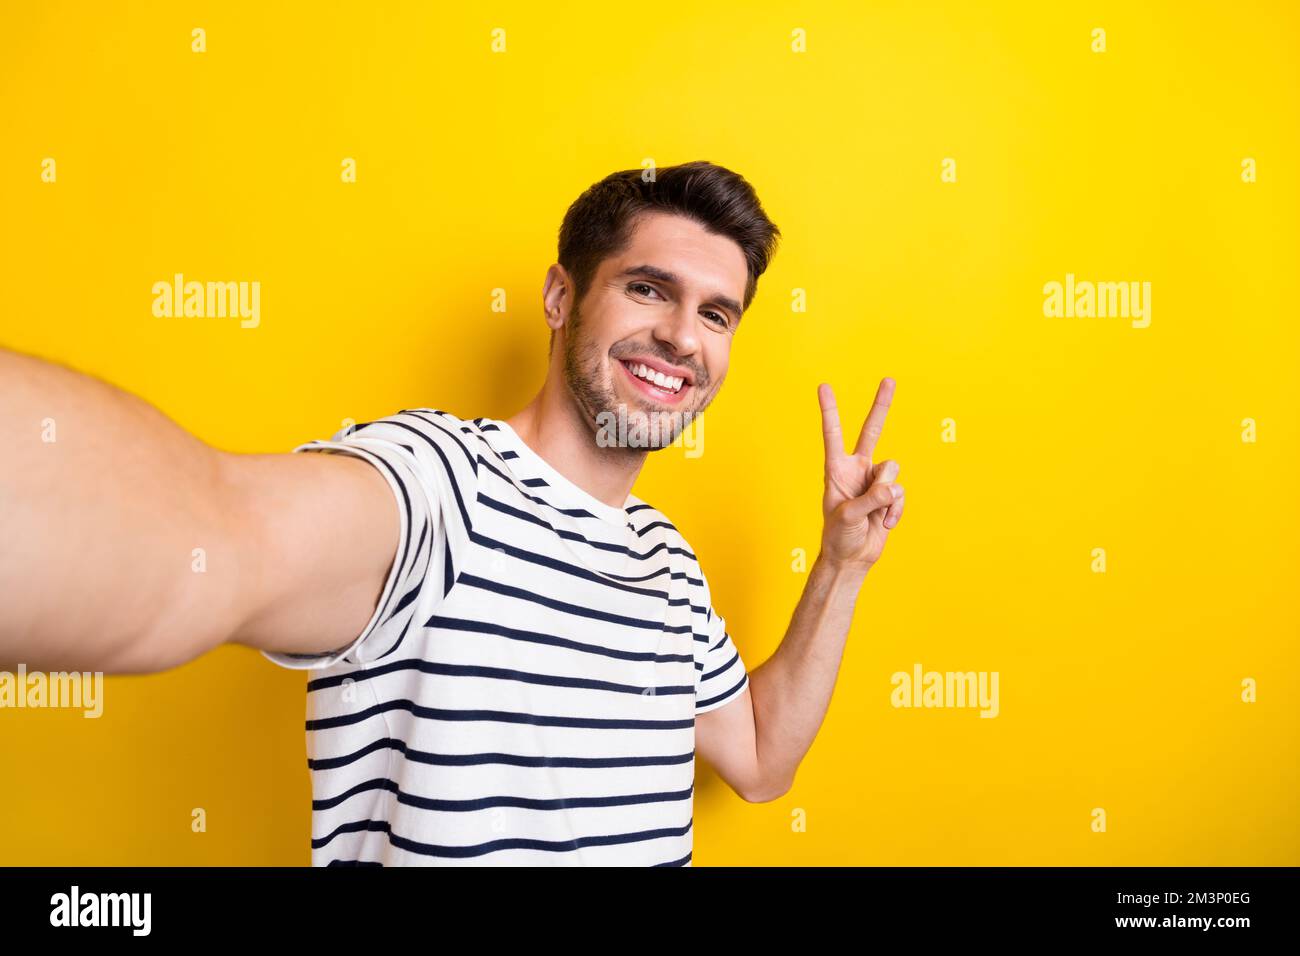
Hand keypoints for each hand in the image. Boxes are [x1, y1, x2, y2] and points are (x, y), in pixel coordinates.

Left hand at [817, 377, 904, 571]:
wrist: (852, 558)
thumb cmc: (839, 537)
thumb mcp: (848, 517)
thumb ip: (870, 499)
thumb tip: (891, 488)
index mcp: (836, 469)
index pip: (833, 434)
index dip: (830, 411)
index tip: (824, 386)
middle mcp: (856, 469)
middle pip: (871, 431)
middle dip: (881, 406)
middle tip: (889, 379)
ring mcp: (874, 481)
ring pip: (893, 471)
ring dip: (886, 496)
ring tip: (873, 514)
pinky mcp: (889, 495)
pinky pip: (900, 494)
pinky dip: (895, 511)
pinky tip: (883, 523)